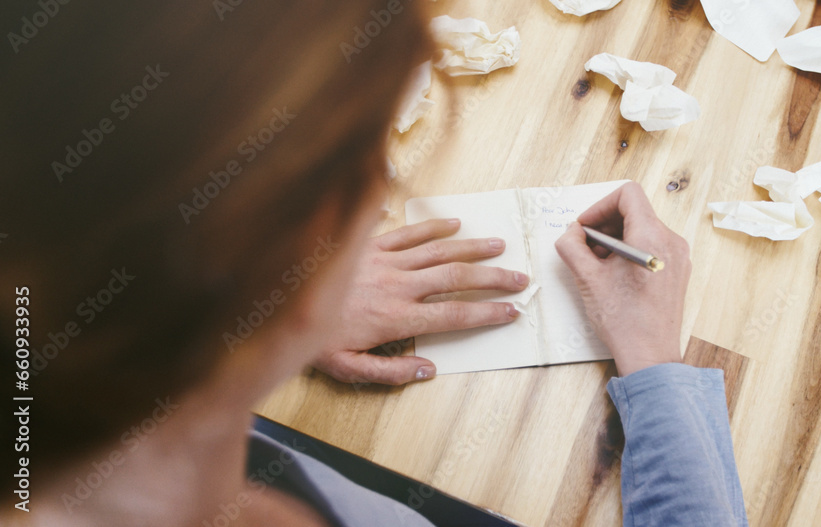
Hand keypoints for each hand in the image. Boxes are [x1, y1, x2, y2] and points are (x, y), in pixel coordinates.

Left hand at [314, 218, 527, 384]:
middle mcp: (397, 286)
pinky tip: (453, 223)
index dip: (487, 313)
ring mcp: (384, 262)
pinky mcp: (369, 245)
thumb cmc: (310, 338)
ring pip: (437, 251)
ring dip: (471, 247)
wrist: (275, 301)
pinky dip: (432, 226)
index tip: (511, 312)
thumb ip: (389, 373)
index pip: (453, 314)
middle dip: (493, 278)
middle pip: (456, 278)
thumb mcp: (347, 369)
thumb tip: (428, 370)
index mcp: (396, 318)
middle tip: (520, 278)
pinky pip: (407, 233)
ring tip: (499, 245)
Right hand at [554, 182, 690, 376]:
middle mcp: (671, 242)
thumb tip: (571, 233)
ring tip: (597, 265)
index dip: (600, 206)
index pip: (628, 194)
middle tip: (585, 247)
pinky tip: (614, 275)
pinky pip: (651, 247)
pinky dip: (629, 251)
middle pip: (635, 211)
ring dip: (615, 239)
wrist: (649, 356)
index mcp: (652, 237)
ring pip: (642, 229)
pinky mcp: (676, 272)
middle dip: (605, 224)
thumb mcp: (587, 278)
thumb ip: (572, 246)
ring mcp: (678, 257)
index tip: (585, 227)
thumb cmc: (624, 320)